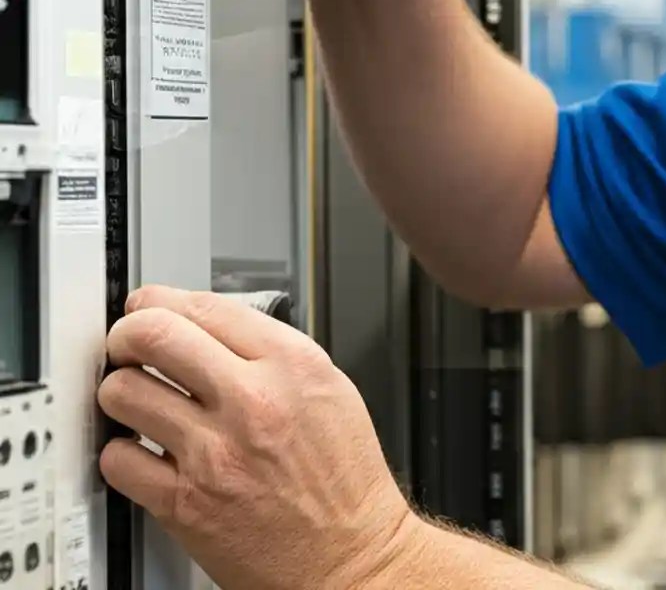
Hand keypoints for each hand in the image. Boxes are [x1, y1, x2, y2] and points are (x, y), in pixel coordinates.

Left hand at [98, 286, 415, 589]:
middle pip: (151, 335)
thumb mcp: (332, 394)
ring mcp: (214, 454)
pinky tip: (147, 454)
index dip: (164, 301)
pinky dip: (123, 454)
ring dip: (122, 392)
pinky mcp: (184, 503)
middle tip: (130, 346)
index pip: (204, 307)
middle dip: (129, 334)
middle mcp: (253, 403)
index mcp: (294, 368)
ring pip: (122, 392)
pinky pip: (117, 459)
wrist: (352, 560)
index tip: (153, 308)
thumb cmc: (346, 485)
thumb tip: (213, 329)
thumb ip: (274, 355)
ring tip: (139, 402)